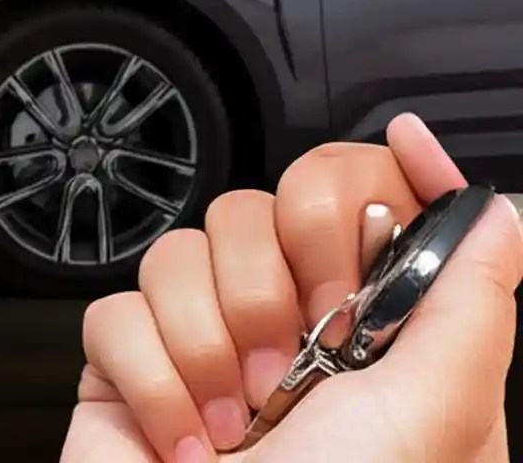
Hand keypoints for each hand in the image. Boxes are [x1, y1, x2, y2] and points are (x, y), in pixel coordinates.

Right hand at [60, 113, 520, 462]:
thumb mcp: (435, 413)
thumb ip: (475, 301)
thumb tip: (498, 209)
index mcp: (364, 325)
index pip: (357, 194)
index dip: (365, 184)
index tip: (386, 165)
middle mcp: (280, 323)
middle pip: (253, 208)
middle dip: (266, 290)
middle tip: (290, 364)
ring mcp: (198, 339)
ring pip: (177, 253)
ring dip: (204, 346)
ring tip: (237, 421)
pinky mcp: (127, 364)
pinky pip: (115, 311)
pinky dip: (151, 382)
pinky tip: (187, 438)